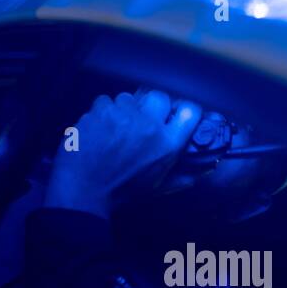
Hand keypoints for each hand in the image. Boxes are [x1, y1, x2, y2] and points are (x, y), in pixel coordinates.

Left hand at [44, 89, 201, 217]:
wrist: (84, 190)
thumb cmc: (121, 191)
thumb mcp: (156, 186)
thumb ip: (180, 177)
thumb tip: (202, 172)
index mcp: (168, 145)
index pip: (190, 110)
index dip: (182, 109)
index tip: (174, 113)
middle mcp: (150, 126)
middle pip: (160, 96)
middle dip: (150, 105)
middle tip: (140, 119)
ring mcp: (125, 116)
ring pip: (129, 98)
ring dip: (123, 110)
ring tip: (113, 128)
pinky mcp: (102, 111)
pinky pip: (106, 101)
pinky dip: (101, 112)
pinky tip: (98, 127)